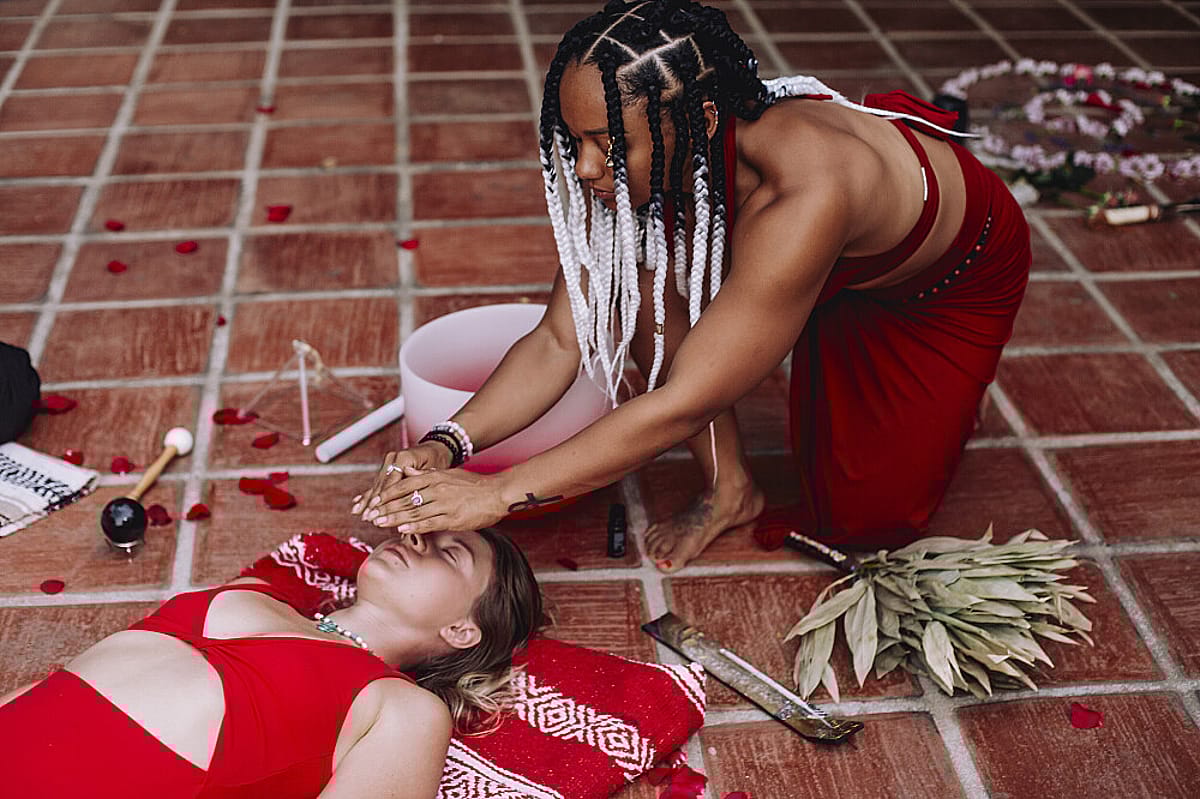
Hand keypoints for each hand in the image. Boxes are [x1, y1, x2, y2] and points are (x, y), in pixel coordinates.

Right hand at [351, 443, 450, 516]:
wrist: (438, 448)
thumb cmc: (439, 462)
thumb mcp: (432, 475)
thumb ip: (418, 489)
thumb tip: (410, 509)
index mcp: (404, 458)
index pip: (392, 483)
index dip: (384, 500)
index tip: (378, 513)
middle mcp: (394, 458)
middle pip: (382, 484)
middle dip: (374, 503)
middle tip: (367, 517)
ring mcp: (389, 461)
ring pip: (378, 484)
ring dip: (368, 500)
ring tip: (359, 513)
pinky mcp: (388, 466)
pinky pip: (378, 482)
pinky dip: (369, 493)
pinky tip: (358, 502)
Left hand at [363, 466, 509, 533]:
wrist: (497, 493)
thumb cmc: (475, 484)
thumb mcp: (449, 473)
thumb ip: (427, 474)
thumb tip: (409, 471)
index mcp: (435, 477)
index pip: (405, 484)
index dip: (389, 493)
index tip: (375, 500)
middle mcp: (438, 489)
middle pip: (406, 499)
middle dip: (386, 508)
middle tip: (371, 515)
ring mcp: (445, 504)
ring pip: (414, 512)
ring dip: (395, 518)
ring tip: (380, 523)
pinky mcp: (453, 519)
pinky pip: (429, 523)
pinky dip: (414, 526)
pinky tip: (402, 529)